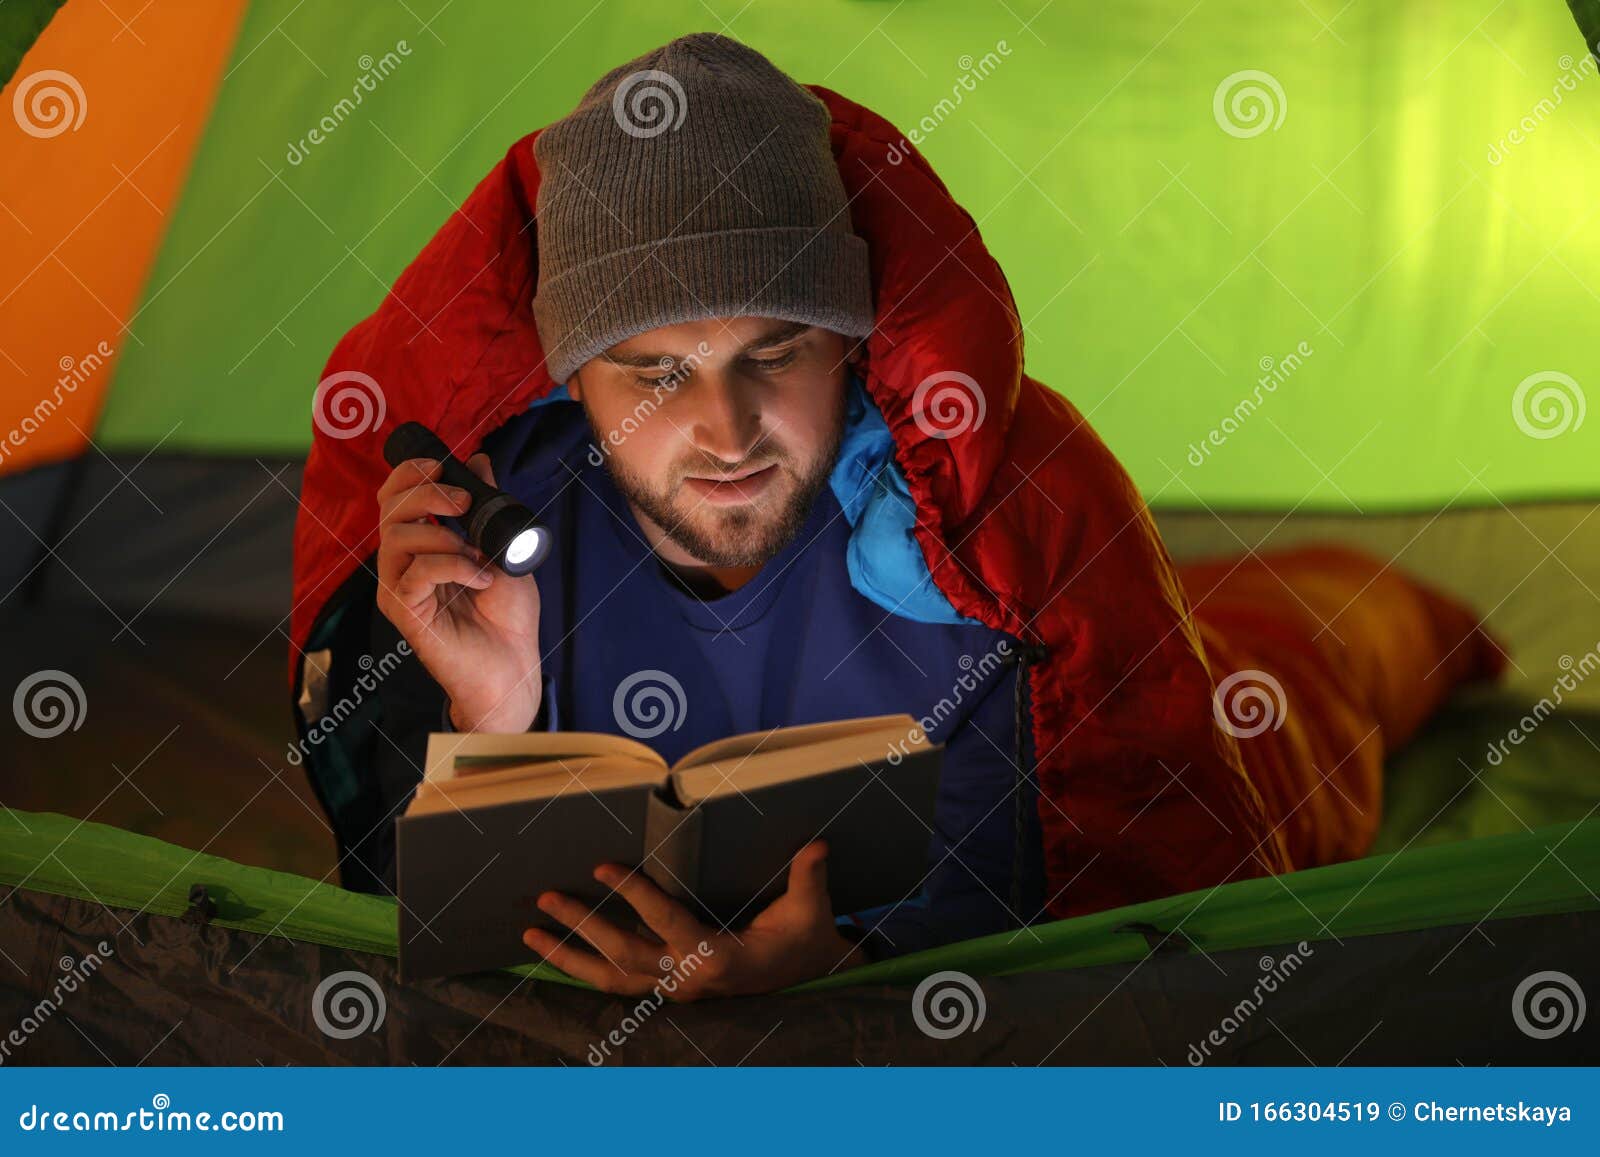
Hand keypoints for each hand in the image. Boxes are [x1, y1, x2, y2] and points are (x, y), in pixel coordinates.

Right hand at [374, 454, 541, 732]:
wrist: (513, 665)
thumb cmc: (507, 616)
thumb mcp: (503, 548)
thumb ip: (487, 507)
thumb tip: (479, 460)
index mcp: (421, 546)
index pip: (394, 497)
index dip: (410, 474)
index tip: (443, 467)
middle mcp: (402, 564)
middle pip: (389, 509)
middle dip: (427, 493)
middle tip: (464, 503)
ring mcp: (399, 588)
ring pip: (397, 537)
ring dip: (444, 536)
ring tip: (478, 557)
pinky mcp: (404, 612)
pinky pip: (417, 572)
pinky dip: (454, 567)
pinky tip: (481, 580)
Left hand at [522, 840, 868, 999]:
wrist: (804, 976)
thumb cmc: (803, 939)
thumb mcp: (810, 912)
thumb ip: (808, 879)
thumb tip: (817, 846)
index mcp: (718, 959)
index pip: (667, 923)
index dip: (633, 895)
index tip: (602, 867)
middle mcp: (688, 979)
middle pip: (623, 955)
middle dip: (582, 925)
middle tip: (548, 895)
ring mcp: (672, 988)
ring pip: (610, 977)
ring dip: (567, 956)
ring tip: (530, 932)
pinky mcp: (665, 987)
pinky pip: (615, 981)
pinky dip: (580, 968)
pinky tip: (551, 950)